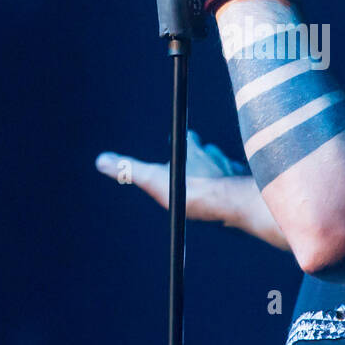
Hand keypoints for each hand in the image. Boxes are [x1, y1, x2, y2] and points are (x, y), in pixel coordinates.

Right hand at [94, 131, 288, 249]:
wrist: (228, 206)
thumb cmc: (191, 192)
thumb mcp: (153, 180)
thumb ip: (129, 170)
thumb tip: (101, 160)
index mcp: (193, 150)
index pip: (188, 138)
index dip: (183, 141)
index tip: (180, 142)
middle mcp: (214, 155)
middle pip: (208, 150)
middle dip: (201, 156)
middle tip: (195, 168)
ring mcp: (230, 169)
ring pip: (224, 164)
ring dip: (218, 170)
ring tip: (212, 181)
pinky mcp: (243, 185)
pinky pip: (237, 183)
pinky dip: (232, 187)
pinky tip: (230, 196)